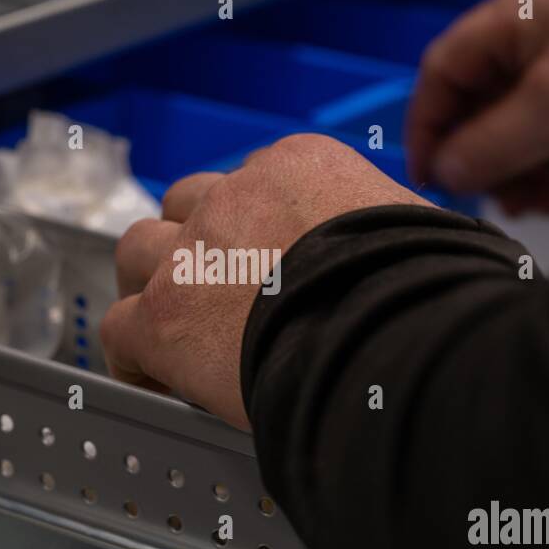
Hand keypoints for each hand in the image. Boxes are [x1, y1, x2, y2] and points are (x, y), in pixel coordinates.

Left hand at [101, 134, 433, 429]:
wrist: (393, 339)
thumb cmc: (427, 291)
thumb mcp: (421, 231)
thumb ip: (392, 231)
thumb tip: (422, 254)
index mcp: (300, 168)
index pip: (256, 181)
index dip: (255, 227)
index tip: (267, 263)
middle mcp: (235, 198)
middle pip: (188, 205)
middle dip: (194, 243)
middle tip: (214, 290)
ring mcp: (192, 255)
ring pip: (139, 252)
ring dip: (150, 286)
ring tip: (171, 327)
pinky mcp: (164, 318)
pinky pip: (121, 329)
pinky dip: (133, 356)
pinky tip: (153, 379)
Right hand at [406, 0, 548, 214]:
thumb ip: (487, 145)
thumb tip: (444, 173)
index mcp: (519, 12)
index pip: (444, 67)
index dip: (428, 124)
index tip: (428, 178)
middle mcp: (538, 28)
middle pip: (482, 102)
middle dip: (489, 159)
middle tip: (501, 206)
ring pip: (517, 122)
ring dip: (522, 170)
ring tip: (544, 207)